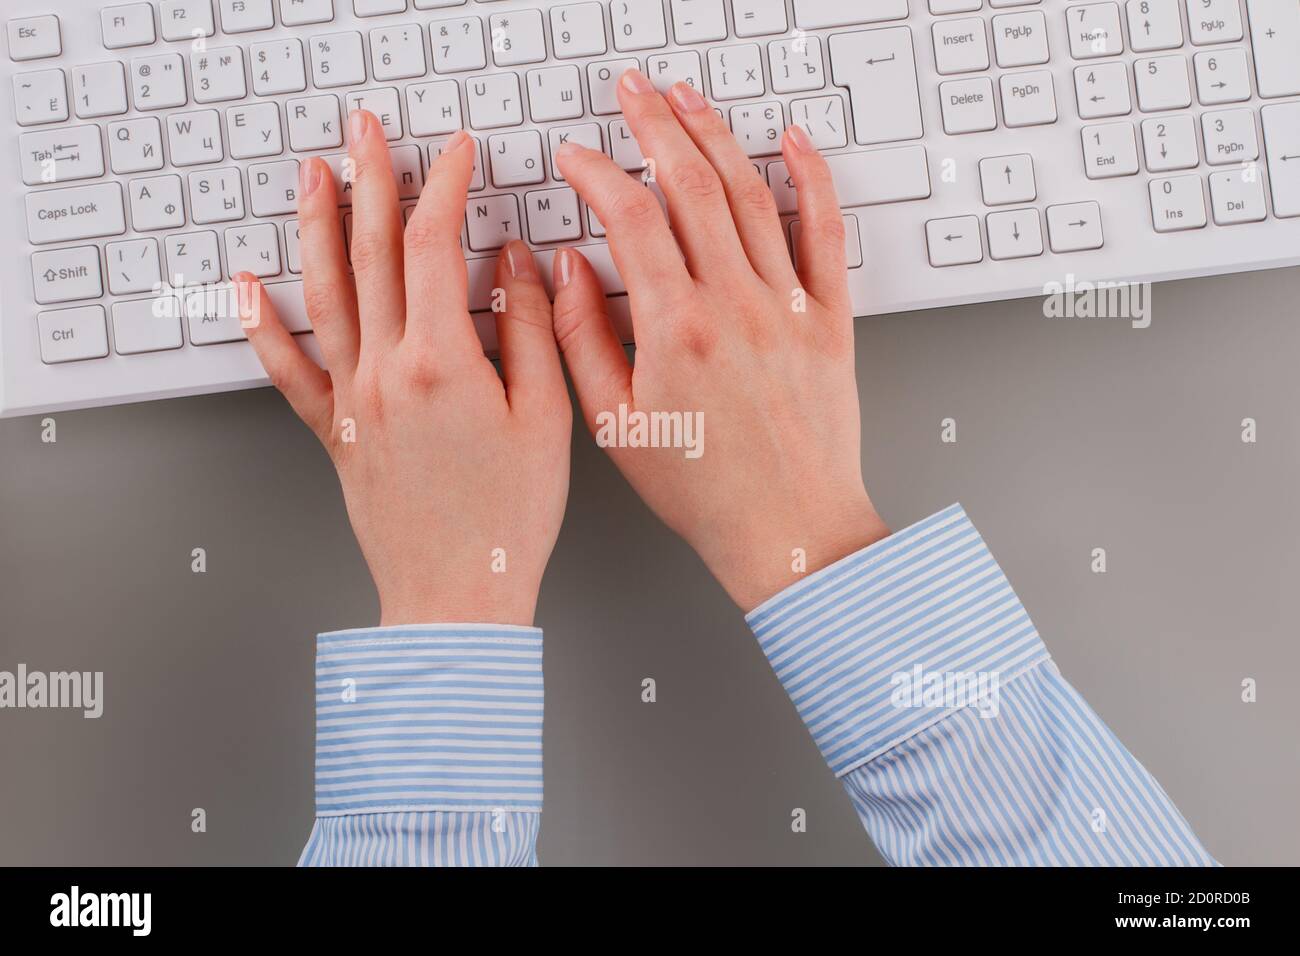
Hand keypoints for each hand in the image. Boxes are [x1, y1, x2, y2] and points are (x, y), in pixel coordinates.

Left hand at [238, 112, 570, 625]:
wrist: (457, 597)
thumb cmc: (509, 522)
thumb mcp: (546, 418)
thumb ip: (529, 332)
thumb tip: (514, 266)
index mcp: (441, 364)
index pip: (431, 247)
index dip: (442, 188)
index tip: (454, 155)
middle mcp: (384, 372)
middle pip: (370, 254)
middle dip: (372, 180)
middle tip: (368, 133)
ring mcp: (352, 401)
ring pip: (325, 294)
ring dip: (318, 227)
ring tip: (314, 176)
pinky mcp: (336, 431)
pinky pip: (289, 370)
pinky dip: (264, 326)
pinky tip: (249, 290)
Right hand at [552, 71, 888, 610]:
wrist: (789, 529)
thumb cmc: (705, 492)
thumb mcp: (615, 425)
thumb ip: (582, 340)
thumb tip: (569, 271)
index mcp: (677, 328)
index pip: (628, 216)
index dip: (595, 172)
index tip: (575, 158)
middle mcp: (736, 303)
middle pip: (690, 184)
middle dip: (654, 125)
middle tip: (632, 93)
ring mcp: (788, 305)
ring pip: (749, 193)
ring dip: (715, 135)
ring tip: (687, 101)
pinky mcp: (829, 318)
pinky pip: (824, 231)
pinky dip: (809, 178)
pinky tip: (792, 143)